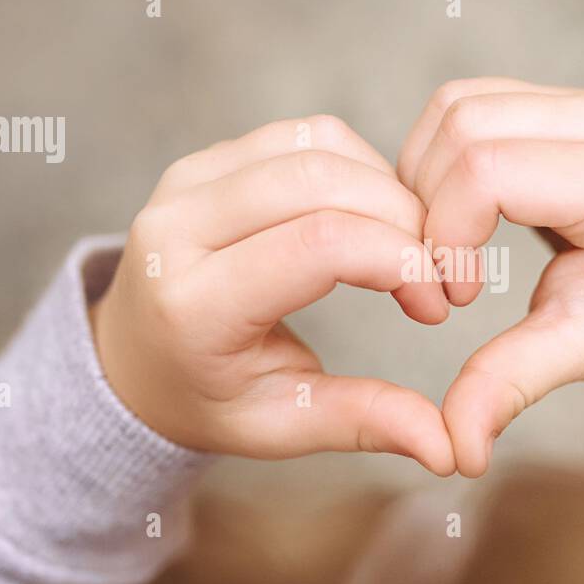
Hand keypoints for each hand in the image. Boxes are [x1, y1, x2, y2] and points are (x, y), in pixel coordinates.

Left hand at [90, 115, 456, 474]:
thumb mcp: (281, 426)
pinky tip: (375, 218)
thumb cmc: (210, 398)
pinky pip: (302, 135)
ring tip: (411, 246)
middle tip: (437, 271)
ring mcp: (187, 182)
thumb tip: (449, 448)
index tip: (436, 305)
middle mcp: (177, 228)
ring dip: (385, 187)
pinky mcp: (208, 158)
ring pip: (315, 145)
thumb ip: (363, 423)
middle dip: (402, 218)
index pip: (317, 245)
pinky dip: (358, 165)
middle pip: (320, 180)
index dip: (398, 261)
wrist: (134, 361)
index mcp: (192, 304)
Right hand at [398, 78, 583, 475]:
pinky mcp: (567, 107)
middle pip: (461, 122)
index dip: (444, 231)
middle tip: (442, 272)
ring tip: (448, 246)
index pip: (486, 168)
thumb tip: (453, 450)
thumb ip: (510, 384)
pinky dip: (446, 157)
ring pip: (458, 105)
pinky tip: (462, 217)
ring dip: (427, 174)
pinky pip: (476, 105)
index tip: (453, 296)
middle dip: (426, 200)